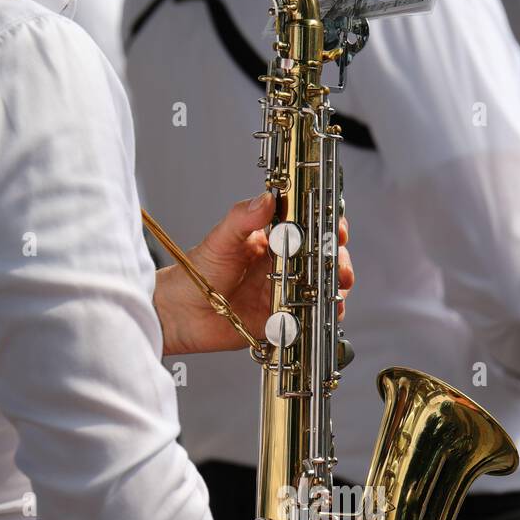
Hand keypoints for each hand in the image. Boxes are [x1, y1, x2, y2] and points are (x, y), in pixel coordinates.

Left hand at [154, 194, 354, 355]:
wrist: (181, 313)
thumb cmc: (197, 272)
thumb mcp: (221, 239)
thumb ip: (244, 218)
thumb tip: (267, 198)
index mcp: (271, 241)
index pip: (309, 228)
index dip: (327, 227)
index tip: (335, 228)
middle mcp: (282, 266)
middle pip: (323, 259)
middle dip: (338, 260)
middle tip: (338, 263)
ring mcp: (284, 293)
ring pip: (321, 288)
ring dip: (333, 288)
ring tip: (332, 288)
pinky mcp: (281, 320)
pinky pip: (308, 318)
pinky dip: (319, 316)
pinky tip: (319, 312)